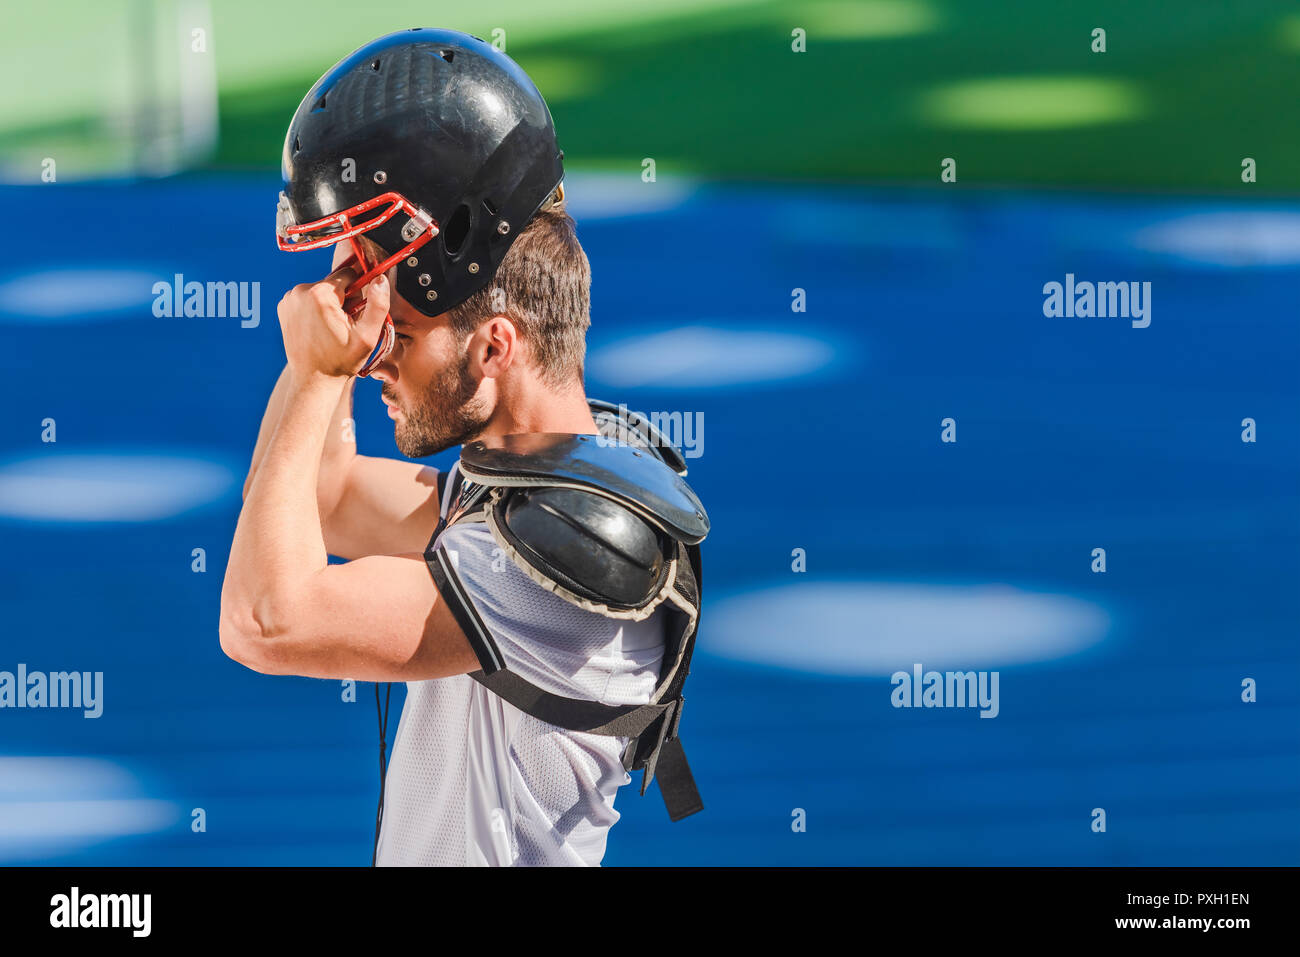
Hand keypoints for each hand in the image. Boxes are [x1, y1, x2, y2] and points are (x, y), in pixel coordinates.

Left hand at [276, 263, 389, 379]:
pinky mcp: (284, 307)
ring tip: (331, 329)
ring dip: (329, 305)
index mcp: (320, 294)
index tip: (356, 313)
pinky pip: (308, 299)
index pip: (348, 275)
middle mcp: (300, 291)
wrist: (314, 380)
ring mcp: (288, 299)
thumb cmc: (341, 361)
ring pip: (321, 291)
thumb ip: (378, 305)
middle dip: (343, 300)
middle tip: (344, 326)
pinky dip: (315, 309)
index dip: (358, 293)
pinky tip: (319, 329)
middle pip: (333, 283)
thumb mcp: (367, 336)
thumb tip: (380, 279)